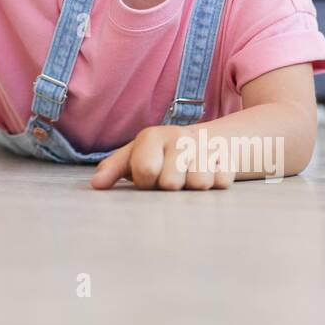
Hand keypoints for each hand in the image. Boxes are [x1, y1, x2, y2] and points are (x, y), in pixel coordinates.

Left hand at [90, 125, 236, 190]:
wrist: (204, 141)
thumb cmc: (160, 155)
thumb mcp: (134, 156)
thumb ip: (114, 169)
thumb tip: (96, 184)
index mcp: (152, 136)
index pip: (146, 170)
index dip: (146, 182)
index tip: (149, 177)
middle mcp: (179, 138)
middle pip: (171, 183)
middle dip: (170, 186)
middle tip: (172, 177)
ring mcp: (206, 147)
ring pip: (198, 184)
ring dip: (192, 187)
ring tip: (189, 176)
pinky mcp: (228, 158)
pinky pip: (221, 183)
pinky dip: (214, 184)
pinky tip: (209, 173)